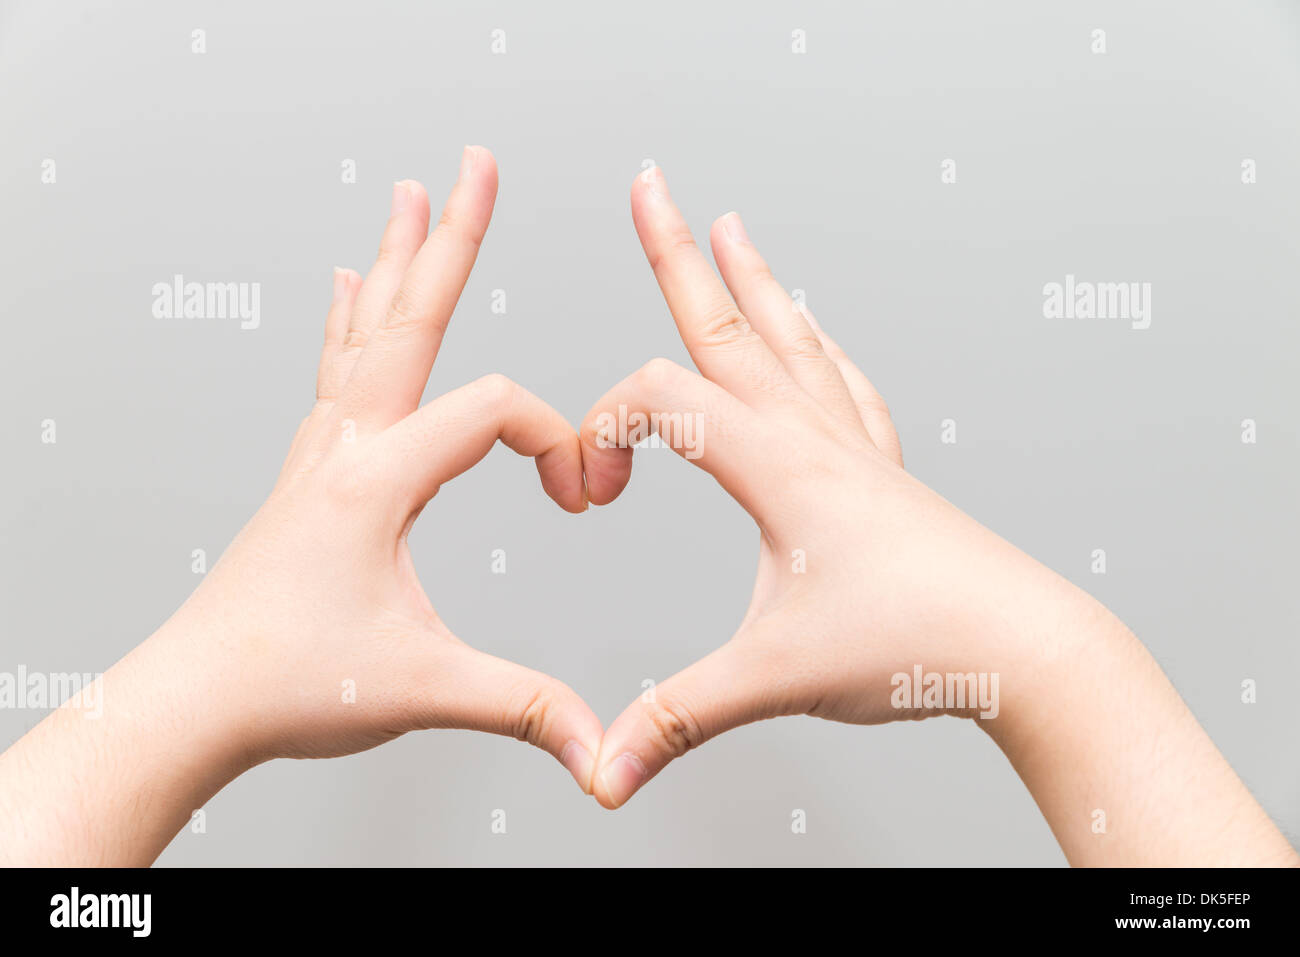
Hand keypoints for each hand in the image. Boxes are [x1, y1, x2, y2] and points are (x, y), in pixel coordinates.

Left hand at [184, 148, 601, 772]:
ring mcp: (320, 453)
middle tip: (474, 165)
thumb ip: (524, 706)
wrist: (194, 700)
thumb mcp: (423, 688)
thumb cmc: (286, 685)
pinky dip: (352, 318)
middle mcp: (342, 447)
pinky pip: (338, 370)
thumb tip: (600, 745)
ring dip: (397, 262)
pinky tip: (343, 288)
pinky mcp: (311, 472)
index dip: (556, 440)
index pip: (491, 412)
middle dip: (451, 237)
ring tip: (406, 198)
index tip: (581, 498)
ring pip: (366, 333)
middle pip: (410, 318)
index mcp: (374, 478)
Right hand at [580, 164, 1021, 805]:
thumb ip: (675, 719)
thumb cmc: (916, 645)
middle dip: (676, 251)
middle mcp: (815, 439)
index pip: (660, 403)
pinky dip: (814, 347)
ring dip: (750, 282)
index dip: (600, 436)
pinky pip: (841, 386)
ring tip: (730, 228)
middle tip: (650, 185)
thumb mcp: (774, 680)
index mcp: (779, 467)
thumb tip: (601, 771)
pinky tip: (815, 334)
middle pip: (727, 325)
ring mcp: (853, 450)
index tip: (587, 499)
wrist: (1024, 649)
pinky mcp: (880, 475)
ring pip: (788, 341)